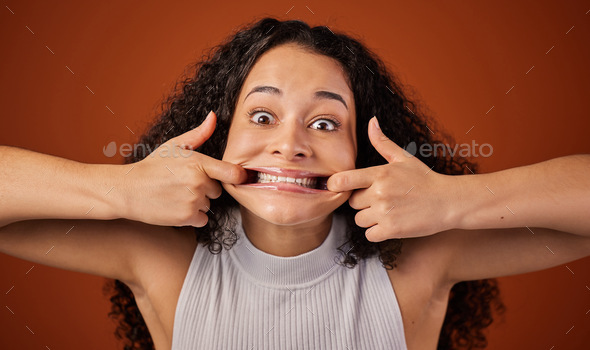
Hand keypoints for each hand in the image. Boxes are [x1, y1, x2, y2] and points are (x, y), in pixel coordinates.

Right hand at [120, 111, 246, 226]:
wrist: (128, 189)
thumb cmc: (152, 166)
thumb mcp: (175, 145)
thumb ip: (199, 133)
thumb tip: (213, 116)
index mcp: (199, 163)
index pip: (233, 173)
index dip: (238, 177)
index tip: (236, 178)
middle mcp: (199, 182)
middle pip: (218, 190)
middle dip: (206, 188)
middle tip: (185, 184)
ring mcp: (193, 201)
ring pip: (208, 205)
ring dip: (198, 203)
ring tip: (177, 194)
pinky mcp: (187, 217)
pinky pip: (202, 219)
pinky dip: (192, 217)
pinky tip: (177, 206)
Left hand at [327, 117, 456, 240]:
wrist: (448, 202)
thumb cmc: (425, 179)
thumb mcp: (404, 158)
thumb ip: (382, 142)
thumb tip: (371, 121)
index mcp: (379, 174)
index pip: (342, 180)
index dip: (336, 185)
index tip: (339, 187)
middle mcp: (379, 193)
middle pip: (352, 202)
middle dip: (362, 202)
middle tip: (380, 199)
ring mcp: (385, 212)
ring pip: (359, 220)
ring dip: (369, 218)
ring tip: (387, 211)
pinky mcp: (391, 230)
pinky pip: (369, 234)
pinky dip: (376, 232)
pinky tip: (389, 223)